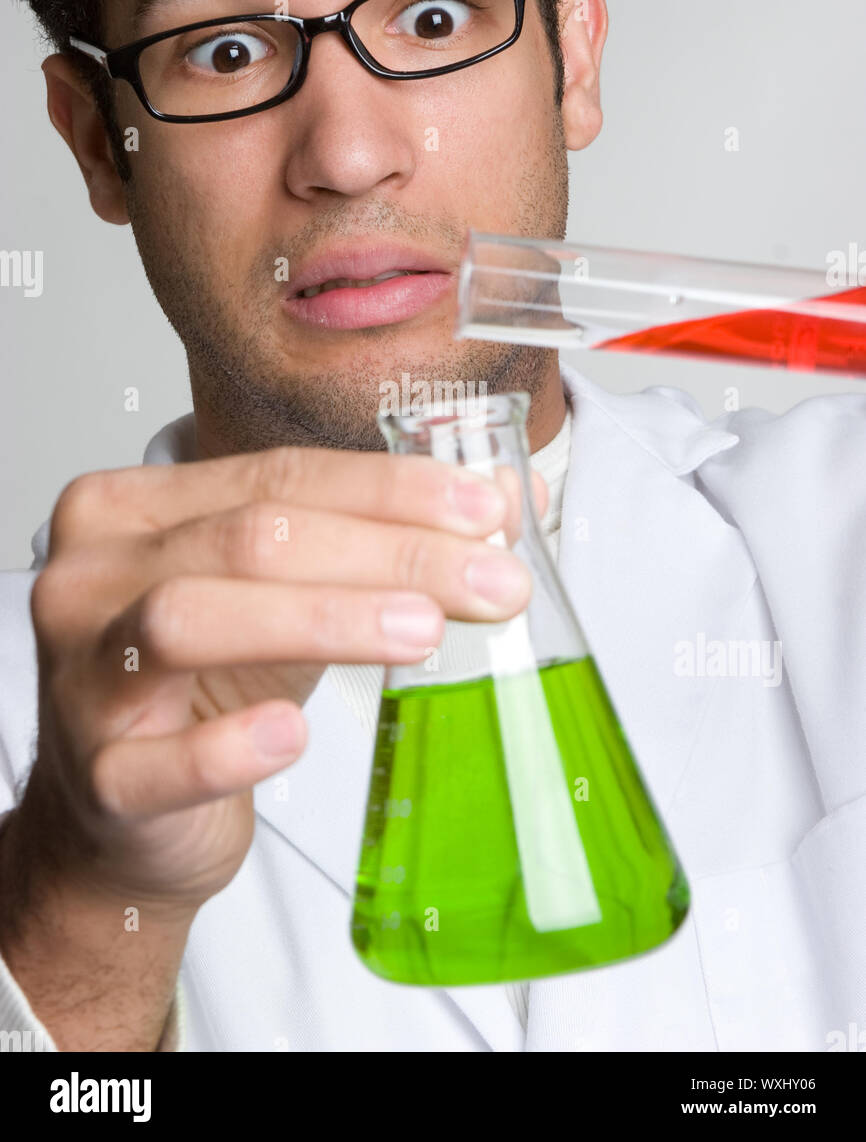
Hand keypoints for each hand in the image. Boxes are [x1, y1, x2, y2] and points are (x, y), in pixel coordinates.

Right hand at [21, 446, 546, 914]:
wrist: (125, 814)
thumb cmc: (205, 687)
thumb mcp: (290, 595)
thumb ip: (380, 540)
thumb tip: (507, 498)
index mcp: (135, 508)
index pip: (278, 474)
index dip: (390, 488)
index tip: (487, 512)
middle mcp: (92, 577)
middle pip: (247, 538)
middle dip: (387, 553)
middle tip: (489, 582)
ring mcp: (83, 677)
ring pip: (191, 619)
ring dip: (319, 619)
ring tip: (421, 631)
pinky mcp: (98, 780)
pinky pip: (156, 760)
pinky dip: (228, 746)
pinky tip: (292, 734)